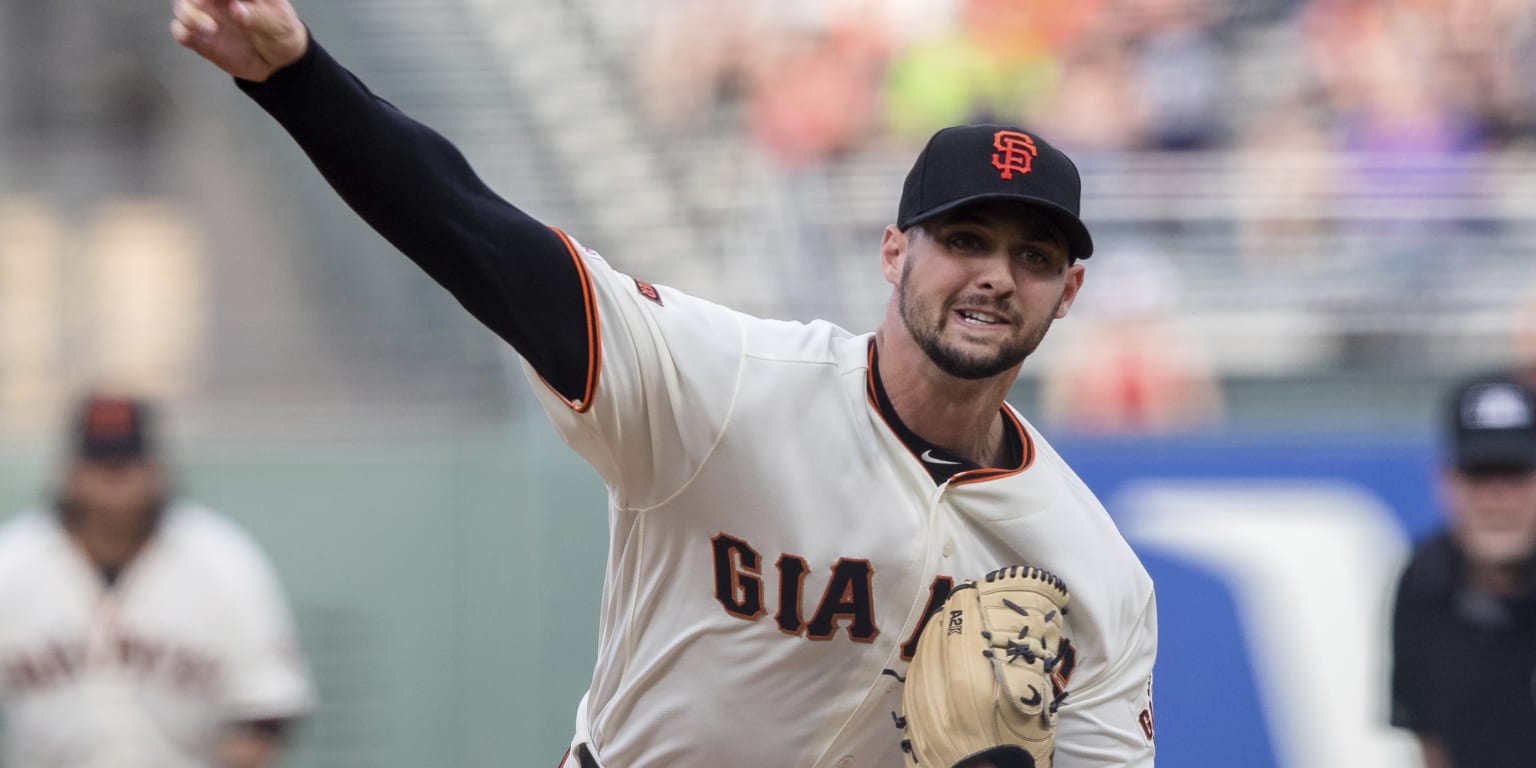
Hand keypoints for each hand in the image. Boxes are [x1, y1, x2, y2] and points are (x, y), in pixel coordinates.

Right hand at [170, 0, 307, 82]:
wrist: (281, 63)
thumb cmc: (283, 34)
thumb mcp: (280, 24)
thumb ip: (259, 17)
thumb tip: (237, 9)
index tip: (216, 1)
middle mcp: (219, 1)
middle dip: (194, 0)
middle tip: (204, 9)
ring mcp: (207, 17)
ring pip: (182, 7)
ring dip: (188, 15)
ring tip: (209, 30)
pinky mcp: (201, 39)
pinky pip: (180, 31)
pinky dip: (181, 32)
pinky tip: (193, 38)